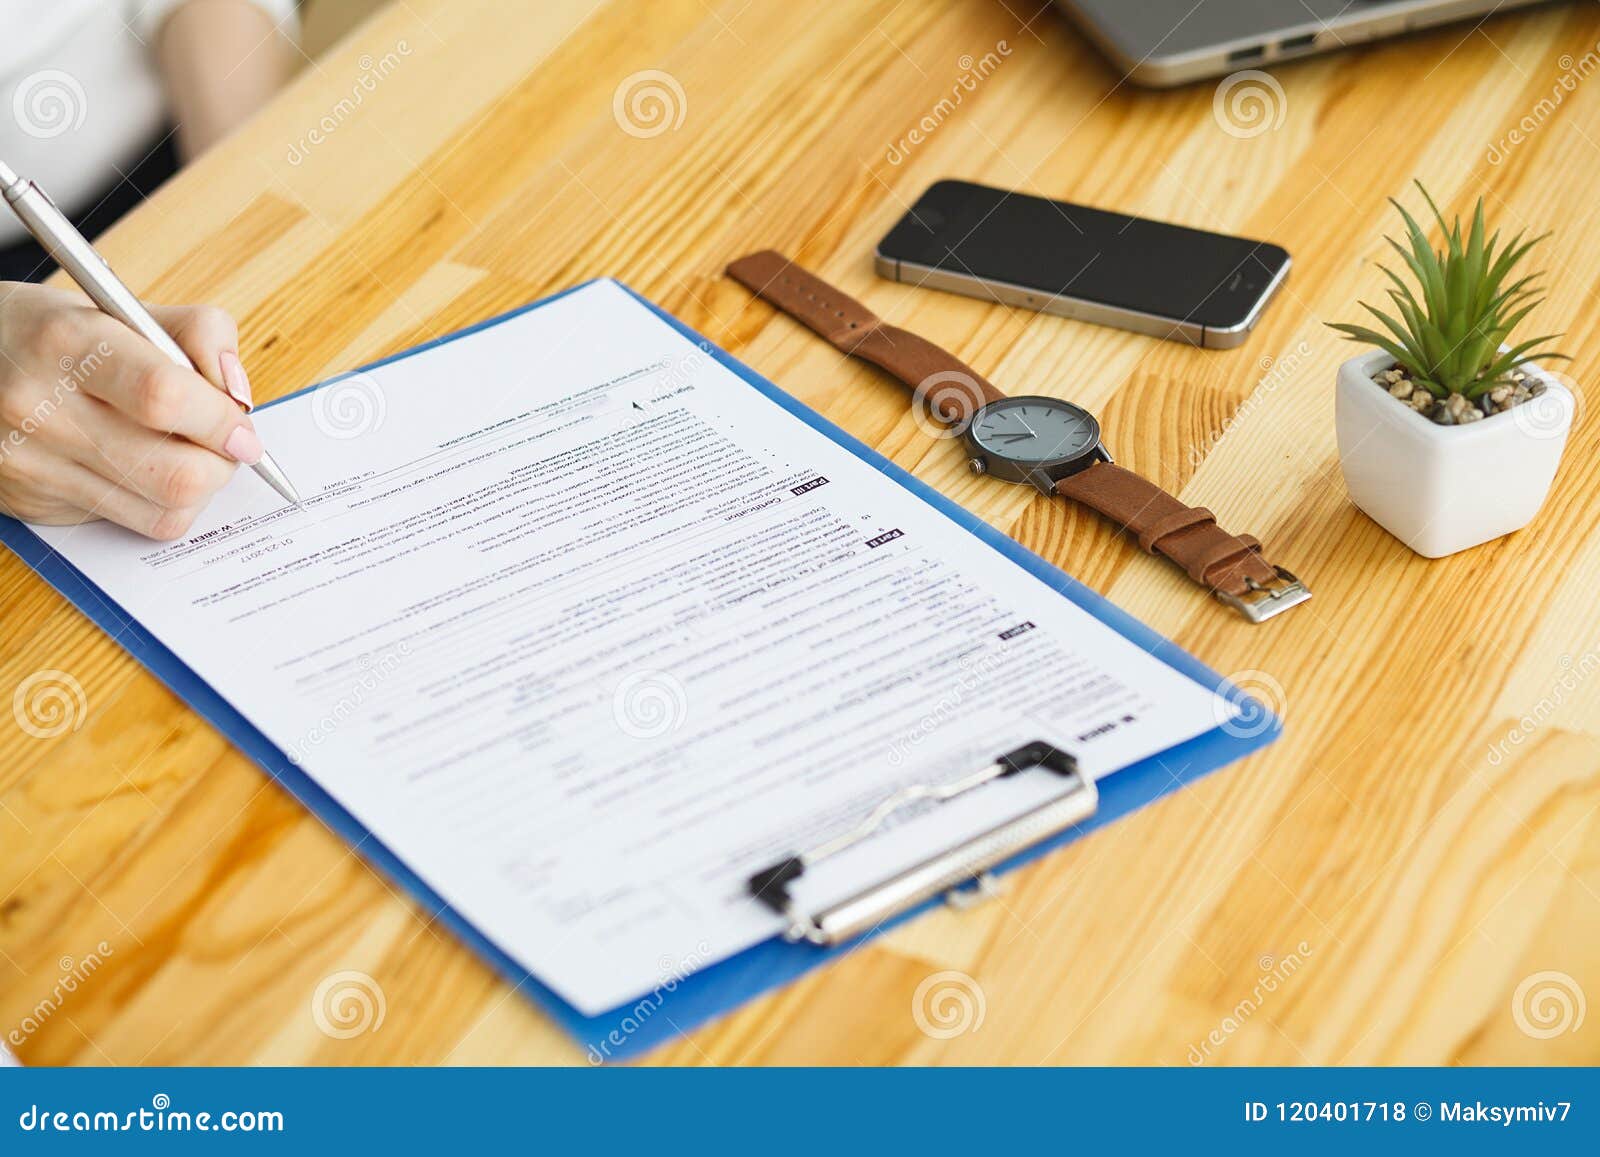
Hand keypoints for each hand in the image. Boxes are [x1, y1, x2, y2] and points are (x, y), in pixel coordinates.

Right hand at [0, 282, 261, 538]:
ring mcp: (33, 465)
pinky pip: (135, 524)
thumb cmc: (54, 334)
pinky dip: (162, 503)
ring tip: (187, 452)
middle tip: (224, 443)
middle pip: (176, 474)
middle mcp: (39, 408)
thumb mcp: (118, 307)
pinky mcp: (36, 505)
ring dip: (200, 487)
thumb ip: (196, 334)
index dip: (222, 418)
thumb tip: (239, 395)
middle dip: (222, 463)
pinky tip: (146, 469)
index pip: (166, 396)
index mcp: (65, 342)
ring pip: (165, 511)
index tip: (243, 426)